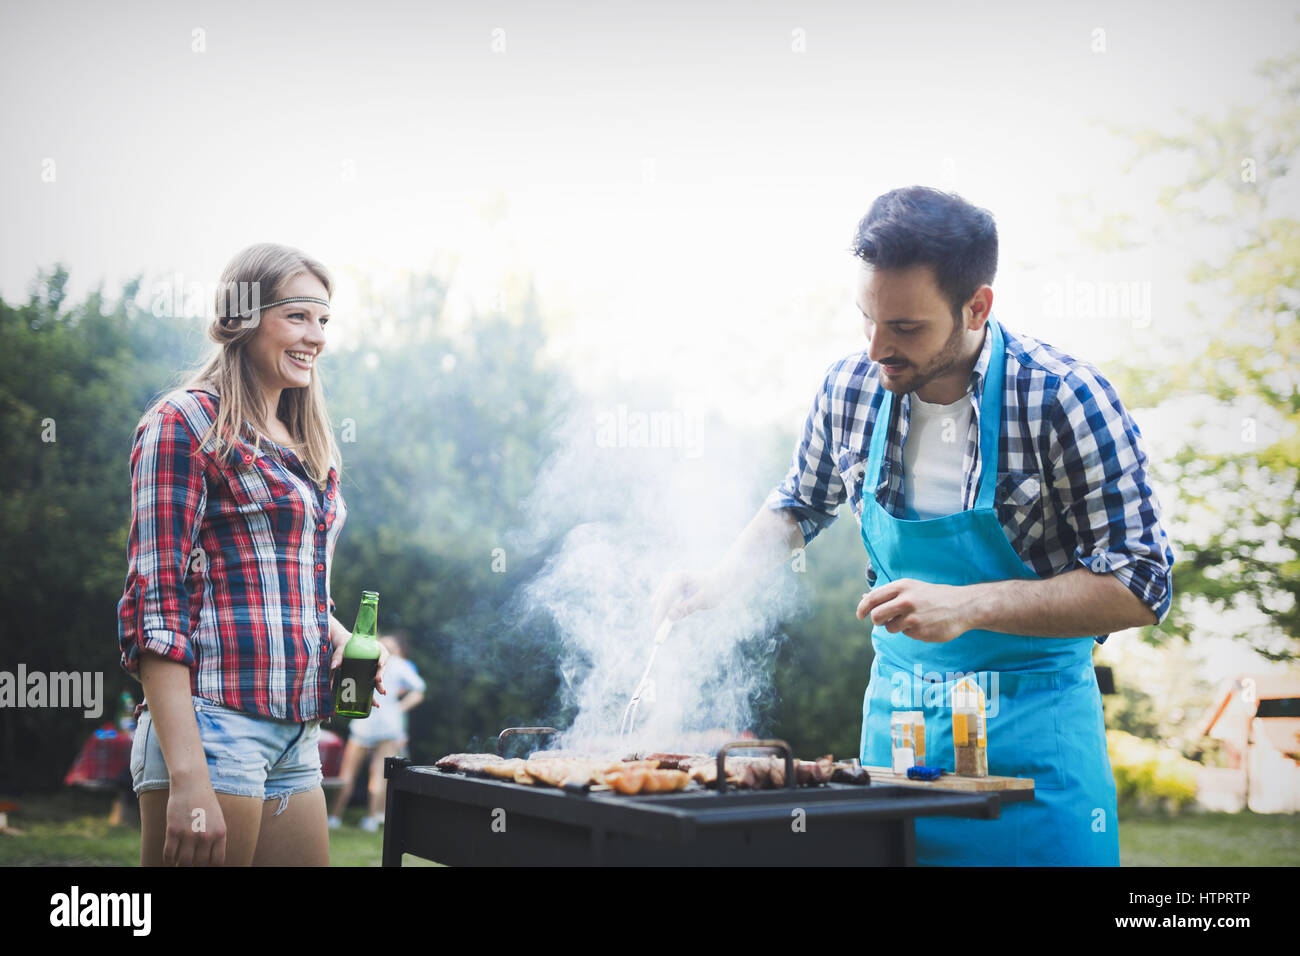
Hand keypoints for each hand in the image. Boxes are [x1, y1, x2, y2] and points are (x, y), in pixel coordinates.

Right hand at [165, 780, 226, 865]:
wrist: (191, 783)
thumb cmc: (205, 801)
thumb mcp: (218, 819)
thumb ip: (215, 838)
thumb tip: (210, 858)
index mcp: (220, 833)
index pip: (217, 861)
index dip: (209, 865)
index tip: (203, 862)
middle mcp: (206, 836)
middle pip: (199, 863)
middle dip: (194, 864)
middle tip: (190, 860)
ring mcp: (189, 834)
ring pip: (184, 862)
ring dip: (180, 863)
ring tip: (179, 860)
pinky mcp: (173, 830)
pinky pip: (169, 854)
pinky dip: (168, 859)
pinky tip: (169, 857)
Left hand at [328, 622, 389, 706]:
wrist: (342, 646)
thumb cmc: (343, 645)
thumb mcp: (341, 648)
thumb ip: (338, 657)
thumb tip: (334, 666)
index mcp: (374, 648)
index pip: (383, 652)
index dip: (383, 658)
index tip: (380, 664)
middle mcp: (376, 659)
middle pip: (382, 667)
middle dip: (381, 675)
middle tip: (379, 680)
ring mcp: (372, 669)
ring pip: (378, 678)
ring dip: (380, 686)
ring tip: (382, 693)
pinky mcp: (367, 677)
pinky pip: (371, 685)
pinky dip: (373, 694)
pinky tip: (375, 704)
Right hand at [651, 568, 726, 632]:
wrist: (719, 580)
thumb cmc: (713, 588)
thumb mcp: (704, 598)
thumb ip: (688, 607)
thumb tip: (670, 616)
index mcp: (678, 578)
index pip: (665, 599)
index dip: (659, 617)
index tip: (656, 632)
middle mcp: (670, 579)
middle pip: (660, 603)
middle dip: (659, 620)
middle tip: (658, 639)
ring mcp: (668, 584)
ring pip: (661, 605)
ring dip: (664, 618)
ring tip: (676, 624)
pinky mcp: (669, 590)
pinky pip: (666, 606)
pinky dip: (669, 615)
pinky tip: (686, 611)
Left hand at [855, 578, 973, 642]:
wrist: (962, 606)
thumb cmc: (933, 596)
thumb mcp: (911, 588)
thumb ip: (888, 594)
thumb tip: (864, 598)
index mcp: (902, 586)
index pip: (873, 598)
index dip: (863, 608)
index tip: (859, 615)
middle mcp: (905, 601)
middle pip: (877, 616)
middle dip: (877, 620)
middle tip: (884, 620)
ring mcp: (913, 618)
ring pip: (890, 627)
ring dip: (896, 626)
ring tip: (912, 619)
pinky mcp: (920, 632)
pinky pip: (906, 634)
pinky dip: (911, 631)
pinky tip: (924, 624)